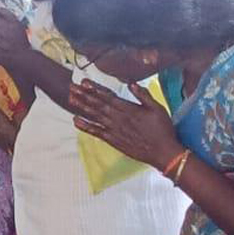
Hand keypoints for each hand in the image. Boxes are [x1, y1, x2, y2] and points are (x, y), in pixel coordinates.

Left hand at [68, 79, 182, 169]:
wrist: (162, 153)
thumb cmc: (162, 129)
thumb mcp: (157, 108)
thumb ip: (144, 95)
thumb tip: (132, 83)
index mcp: (129, 109)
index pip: (108, 96)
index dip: (95, 89)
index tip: (84, 82)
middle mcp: (118, 119)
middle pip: (98, 105)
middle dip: (84, 95)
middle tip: (71, 87)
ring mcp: (114, 130)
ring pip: (95, 116)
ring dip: (82, 107)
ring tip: (71, 99)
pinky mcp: (113, 141)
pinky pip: (96, 132)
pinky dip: (85, 127)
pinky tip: (75, 121)